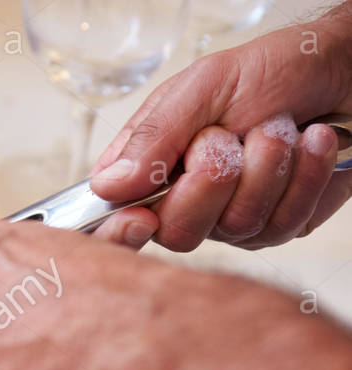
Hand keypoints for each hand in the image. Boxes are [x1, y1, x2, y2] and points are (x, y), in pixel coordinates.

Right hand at [89, 5, 351, 251]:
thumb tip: (108, 186)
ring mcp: (232, 220)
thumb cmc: (274, 70)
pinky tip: (313, 142)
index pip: (114, 221)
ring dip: (270, 165)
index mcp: (150, 168)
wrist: (346, 70)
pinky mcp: (279, 225)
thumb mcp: (205, 86)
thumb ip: (154, 137)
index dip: (118, 233)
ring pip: (238, 226)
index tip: (141, 219)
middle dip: (215, 178)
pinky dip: (308, 174)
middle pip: (178, 232)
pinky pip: (286, 223)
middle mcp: (185, 201)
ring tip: (282, 126)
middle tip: (231, 135)